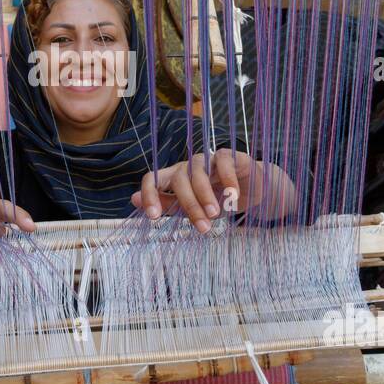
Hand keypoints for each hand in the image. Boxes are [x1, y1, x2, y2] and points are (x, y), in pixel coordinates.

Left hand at [130, 149, 273, 232]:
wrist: (250, 192)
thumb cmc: (217, 200)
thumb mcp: (191, 208)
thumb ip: (166, 204)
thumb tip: (133, 199)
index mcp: (174, 178)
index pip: (153, 179)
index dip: (149, 195)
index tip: (153, 217)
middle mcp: (188, 166)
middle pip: (179, 180)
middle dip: (190, 205)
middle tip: (204, 227)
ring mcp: (207, 160)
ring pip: (199, 173)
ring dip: (206, 195)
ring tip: (216, 214)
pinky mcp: (228, 156)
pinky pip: (223, 162)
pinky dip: (228, 180)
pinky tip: (233, 196)